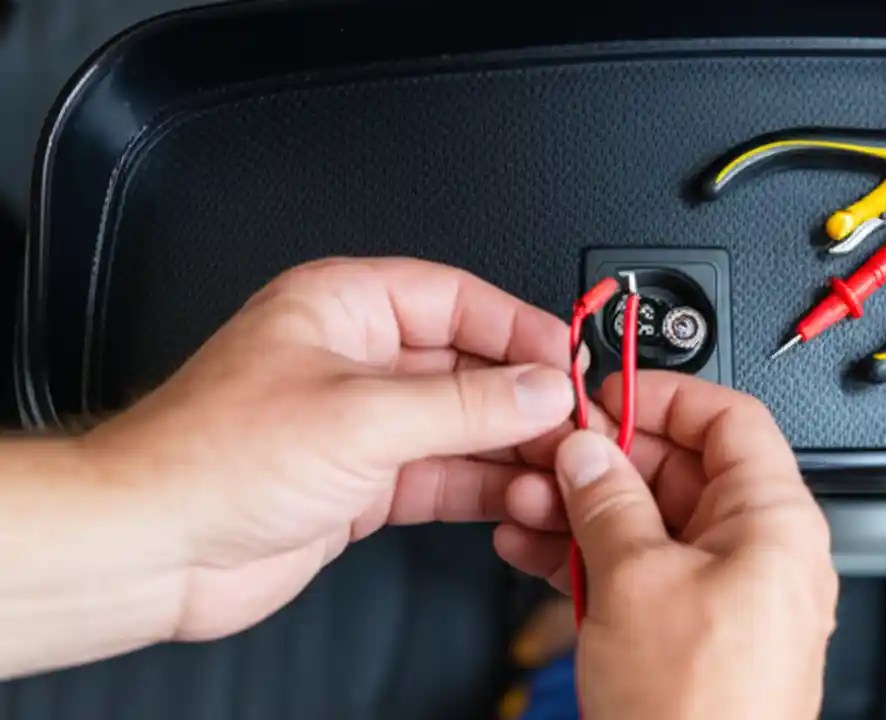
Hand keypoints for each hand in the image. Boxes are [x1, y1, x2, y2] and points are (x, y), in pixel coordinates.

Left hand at [82, 258, 575, 640]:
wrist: (151, 548)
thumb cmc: (210, 459)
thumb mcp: (361, 416)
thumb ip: (466, 404)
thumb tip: (541, 389)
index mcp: (344, 307)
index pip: (456, 298)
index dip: (518, 326)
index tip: (567, 359)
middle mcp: (357, 358)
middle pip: (466, 363)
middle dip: (523, 395)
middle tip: (575, 422)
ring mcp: (363, 423)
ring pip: (461, 424)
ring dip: (510, 446)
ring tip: (558, 465)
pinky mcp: (365, 481)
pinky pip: (443, 473)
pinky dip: (483, 486)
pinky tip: (519, 495)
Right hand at [495, 373, 837, 719]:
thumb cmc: (701, 713)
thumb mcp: (634, 581)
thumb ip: (608, 501)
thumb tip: (590, 452)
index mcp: (774, 522)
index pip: (729, 420)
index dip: (664, 395)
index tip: (607, 394)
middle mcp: (759, 553)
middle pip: (678, 470)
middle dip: (604, 460)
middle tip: (548, 456)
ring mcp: (723, 594)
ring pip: (648, 521)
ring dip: (582, 508)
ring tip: (525, 504)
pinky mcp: (689, 631)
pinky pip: (640, 571)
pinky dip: (589, 556)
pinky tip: (535, 548)